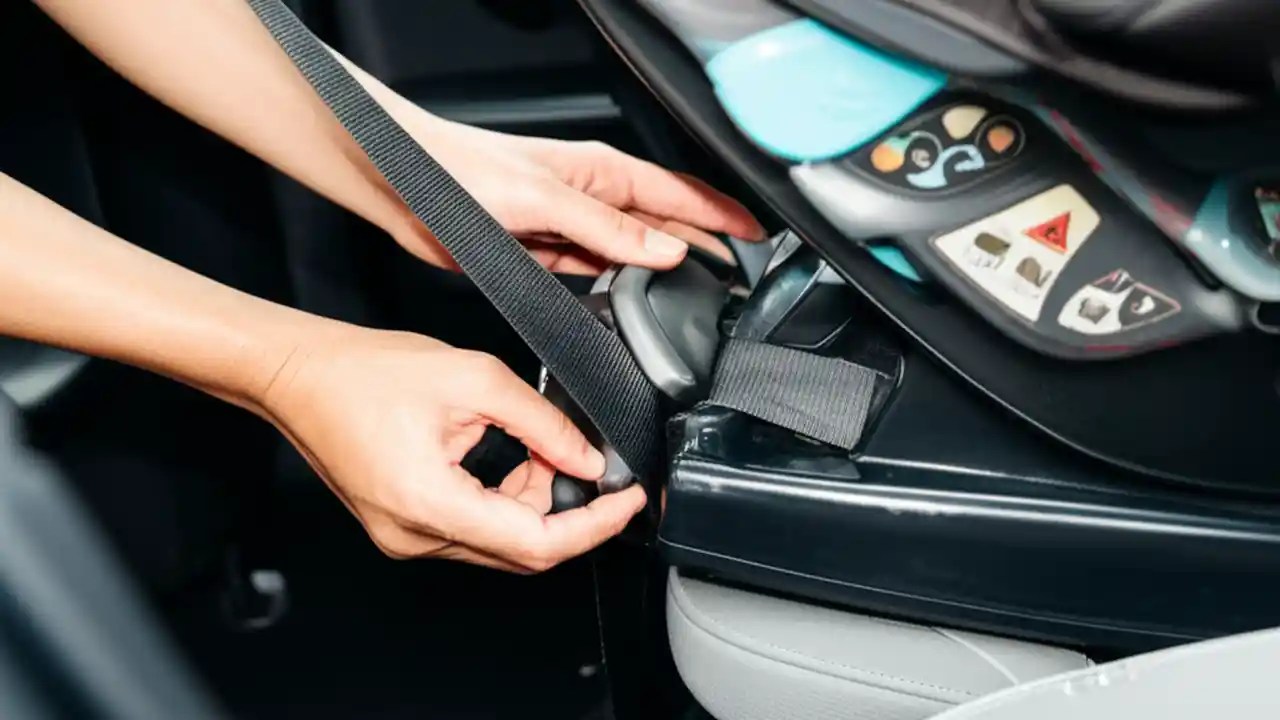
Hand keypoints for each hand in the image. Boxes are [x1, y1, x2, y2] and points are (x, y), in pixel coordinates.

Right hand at [258, 326, 646, 571]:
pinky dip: (506, 500)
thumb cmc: (364, 371)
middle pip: (523, 551)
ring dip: (536, 501)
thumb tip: (588, 457)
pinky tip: (510, 459)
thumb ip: (541, 421)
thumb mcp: (472, 378)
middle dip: (567, 508)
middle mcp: (416, 537)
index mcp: (429, 505)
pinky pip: (475, 530)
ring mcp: (407, 539)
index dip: (594, 525)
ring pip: (502, 542)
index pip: (537, 543)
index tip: (629, 499)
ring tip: (537, 446)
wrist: (298, 375)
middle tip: (584, 459)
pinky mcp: (405, 528)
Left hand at [395, 118, 765, 273]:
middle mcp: (592, 198)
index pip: (681, 195)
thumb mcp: (546, 199)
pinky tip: (635, 305)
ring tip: (702, 299)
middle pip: (665, 227)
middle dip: (704, 247)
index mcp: (603, 173)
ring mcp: (571, 228)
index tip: (758, 237)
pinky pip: (596, 275)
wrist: (404, 185)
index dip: (722, 217)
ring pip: (634, 255)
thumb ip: (608, 230)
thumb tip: (666, 251)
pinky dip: (620, 289)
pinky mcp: (544, 255)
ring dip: (664, 274)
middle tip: (741, 278)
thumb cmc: (462, 169)